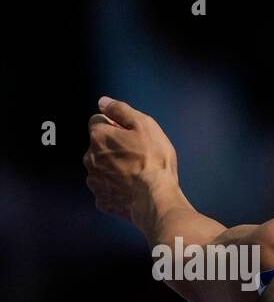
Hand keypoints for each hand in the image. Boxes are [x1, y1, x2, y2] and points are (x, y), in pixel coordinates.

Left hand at [83, 97, 178, 224]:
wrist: (156, 199)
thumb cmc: (153, 161)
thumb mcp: (145, 126)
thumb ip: (121, 110)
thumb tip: (103, 102)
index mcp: (99, 136)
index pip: (98, 121)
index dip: (115, 126)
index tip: (131, 136)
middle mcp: (89, 157)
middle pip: (98, 146)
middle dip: (112, 149)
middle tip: (136, 157)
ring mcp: (95, 180)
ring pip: (100, 168)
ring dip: (113, 169)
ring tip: (136, 176)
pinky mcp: (102, 200)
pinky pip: (106, 190)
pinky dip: (116, 189)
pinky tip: (131, 190)